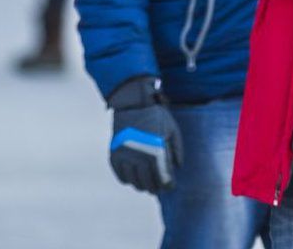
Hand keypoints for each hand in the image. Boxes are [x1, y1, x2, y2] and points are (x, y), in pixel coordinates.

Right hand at [108, 77, 182, 193]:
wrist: (133, 104)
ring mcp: (125, 155)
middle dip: (154, 187)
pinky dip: (126, 179)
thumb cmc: (156, 116)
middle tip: (158, 189)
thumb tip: (178, 167)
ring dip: (141, 186)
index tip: (170, 186)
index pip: (162, 176)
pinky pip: (120, 174)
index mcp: (156, 150)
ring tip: (146, 187)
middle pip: (148, 181)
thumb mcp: (172, 129)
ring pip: (133, 180)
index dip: (167, 184)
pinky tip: (132, 180)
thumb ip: (177, 149)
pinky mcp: (114, 154)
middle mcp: (140, 155)